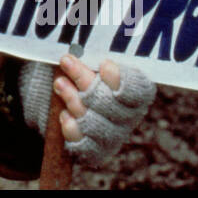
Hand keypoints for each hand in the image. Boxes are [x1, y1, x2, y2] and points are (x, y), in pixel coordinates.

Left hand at [19, 53, 155, 167]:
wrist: (68, 93)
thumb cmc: (85, 68)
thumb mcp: (90, 56)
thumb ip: (92, 53)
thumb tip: (84, 49)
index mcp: (138, 91)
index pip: (137, 89)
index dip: (122, 79)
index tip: (104, 65)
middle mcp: (130, 115)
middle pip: (110, 102)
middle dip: (84, 79)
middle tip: (66, 61)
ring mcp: (113, 134)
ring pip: (95, 122)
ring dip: (74, 100)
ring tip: (59, 83)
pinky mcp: (94, 148)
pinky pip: (84, 143)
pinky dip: (72, 128)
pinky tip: (63, 114)